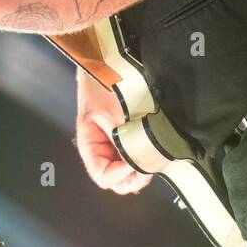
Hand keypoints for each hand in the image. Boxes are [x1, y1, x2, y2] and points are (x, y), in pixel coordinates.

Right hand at [74, 71, 153, 195]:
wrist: (107, 66)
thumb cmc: (103, 87)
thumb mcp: (113, 113)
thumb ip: (124, 138)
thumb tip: (139, 160)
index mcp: (91, 146)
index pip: (103, 176)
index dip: (120, 175)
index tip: (134, 164)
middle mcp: (103, 151)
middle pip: (117, 181)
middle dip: (133, 178)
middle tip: (148, 166)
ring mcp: (116, 146)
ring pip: (129, 172)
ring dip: (142, 169)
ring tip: (153, 158)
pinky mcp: (129, 139)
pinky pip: (137, 157)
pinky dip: (146, 158)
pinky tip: (155, 151)